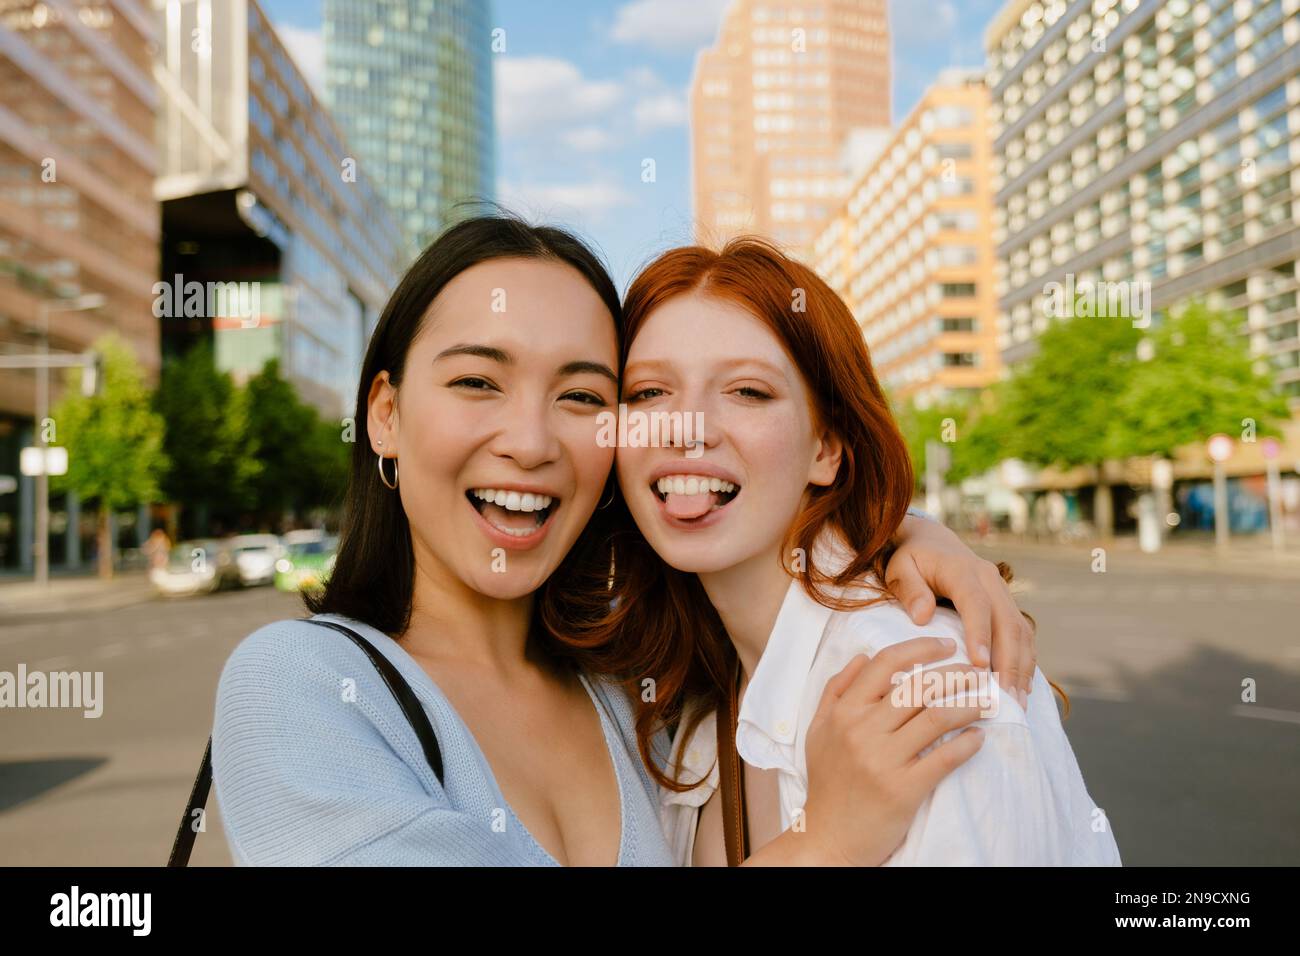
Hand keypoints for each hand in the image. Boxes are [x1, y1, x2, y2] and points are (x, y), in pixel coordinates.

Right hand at [799, 637, 987, 866]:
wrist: (829, 837)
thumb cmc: (828, 782)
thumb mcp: (819, 730)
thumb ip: (836, 689)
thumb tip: (862, 656)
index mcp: (844, 711)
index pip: (886, 663)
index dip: (921, 648)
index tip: (947, 645)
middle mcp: (862, 730)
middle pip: (918, 686)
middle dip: (956, 673)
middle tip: (978, 672)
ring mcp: (883, 760)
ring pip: (936, 717)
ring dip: (969, 704)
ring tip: (986, 701)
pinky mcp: (903, 790)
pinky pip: (944, 758)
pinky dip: (968, 744)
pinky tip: (978, 738)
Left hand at [885, 514, 1035, 703]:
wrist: (932, 542)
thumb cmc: (911, 560)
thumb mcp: (899, 568)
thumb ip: (909, 589)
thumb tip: (922, 617)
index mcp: (962, 570)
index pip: (975, 603)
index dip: (980, 633)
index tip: (980, 664)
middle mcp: (990, 580)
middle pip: (1007, 622)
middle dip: (1009, 662)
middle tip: (1004, 697)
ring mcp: (1002, 593)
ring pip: (1021, 632)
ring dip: (1021, 667)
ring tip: (1016, 702)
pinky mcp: (1007, 606)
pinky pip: (1023, 635)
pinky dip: (1025, 662)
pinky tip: (1021, 689)